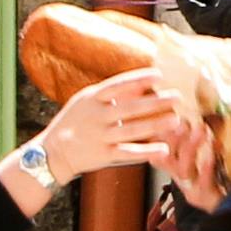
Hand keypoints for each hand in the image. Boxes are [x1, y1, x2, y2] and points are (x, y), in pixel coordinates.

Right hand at [43, 70, 198, 186]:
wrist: (52, 151)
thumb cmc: (74, 122)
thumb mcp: (86, 102)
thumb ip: (110, 94)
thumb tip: (139, 84)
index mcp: (91, 98)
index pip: (117, 85)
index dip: (138, 79)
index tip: (159, 75)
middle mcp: (96, 116)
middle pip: (130, 108)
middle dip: (155, 102)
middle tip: (177, 97)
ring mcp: (100, 136)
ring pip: (132, 130)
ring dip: (155, 125)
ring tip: (176, 120)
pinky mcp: (103, 155)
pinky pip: (128, 152)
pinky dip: (146, 151)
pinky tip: (163, 149)